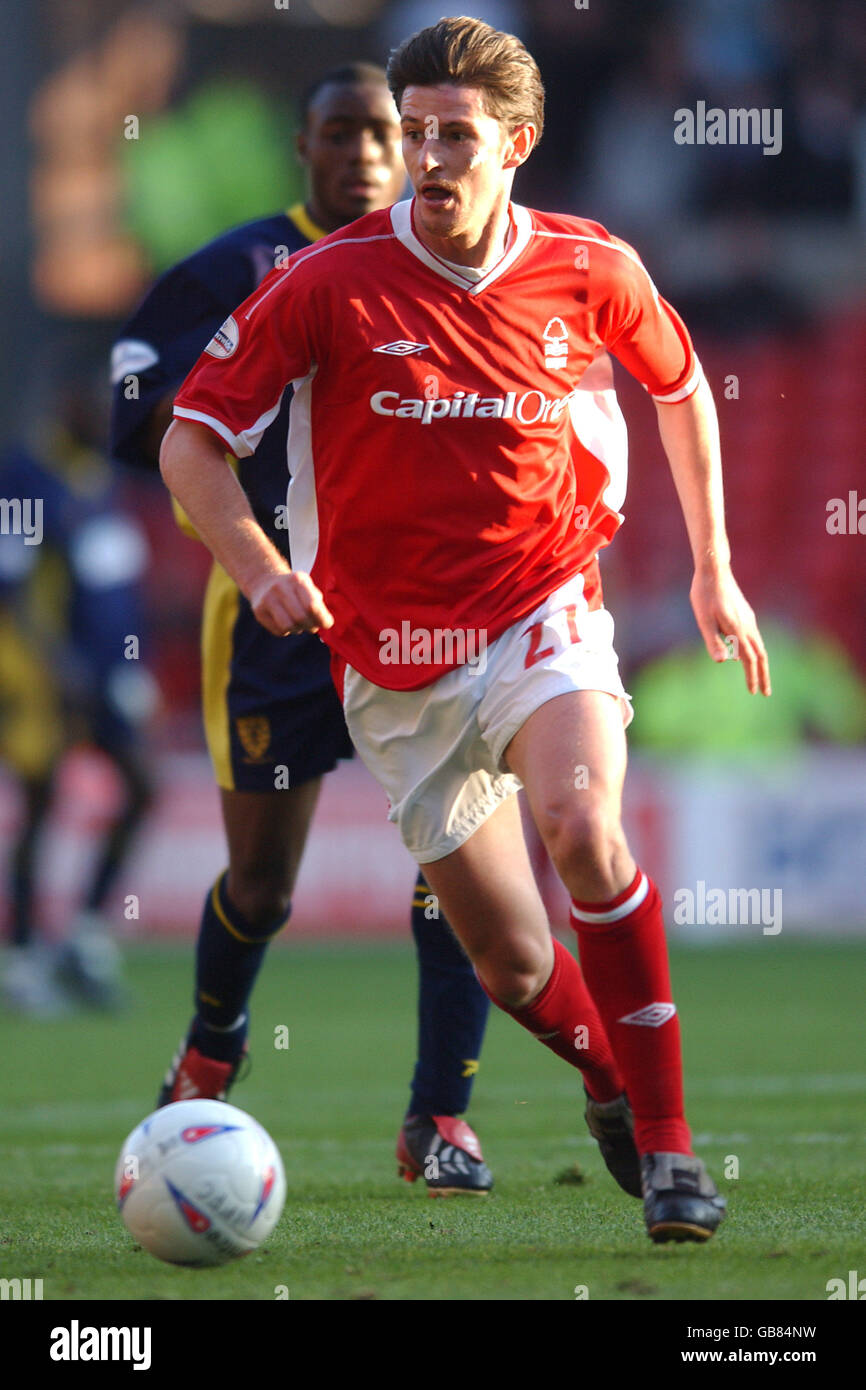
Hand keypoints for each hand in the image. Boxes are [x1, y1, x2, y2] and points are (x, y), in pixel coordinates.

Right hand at [249, 569, 333, 635]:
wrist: (263, 580)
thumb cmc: (293, 588)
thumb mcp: (307, 587)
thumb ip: (318, 603)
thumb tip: (325, 622)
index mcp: (297, 580)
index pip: (312, 605)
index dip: (322, 618)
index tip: (327, 624)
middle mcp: (280, 588)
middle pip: (301, 617)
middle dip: (311, 626)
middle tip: (313, 626)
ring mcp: (267, 599)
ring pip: (288, 626)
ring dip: (299, 630)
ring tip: (300, 625)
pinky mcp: (259, 611)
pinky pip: (279, 631)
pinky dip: (287, 631)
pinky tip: (287, 622)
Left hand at [690, 566, 770, 695]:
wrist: (713, 570)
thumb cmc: (704, 595)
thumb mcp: (703, 620)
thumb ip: (713, 641)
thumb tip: (722, 662)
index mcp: (738, 630)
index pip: (749, 659)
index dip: (752, 677)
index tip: (754, 692)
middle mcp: (747, 626)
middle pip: (761, 655)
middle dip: (763, 675)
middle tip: (766, 693)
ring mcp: (748, 619)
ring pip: (759, 646)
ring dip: (760, 663)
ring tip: (759, 676)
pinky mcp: (746, 614)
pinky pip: (754, 637)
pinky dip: (755, 650)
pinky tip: (747, 653)